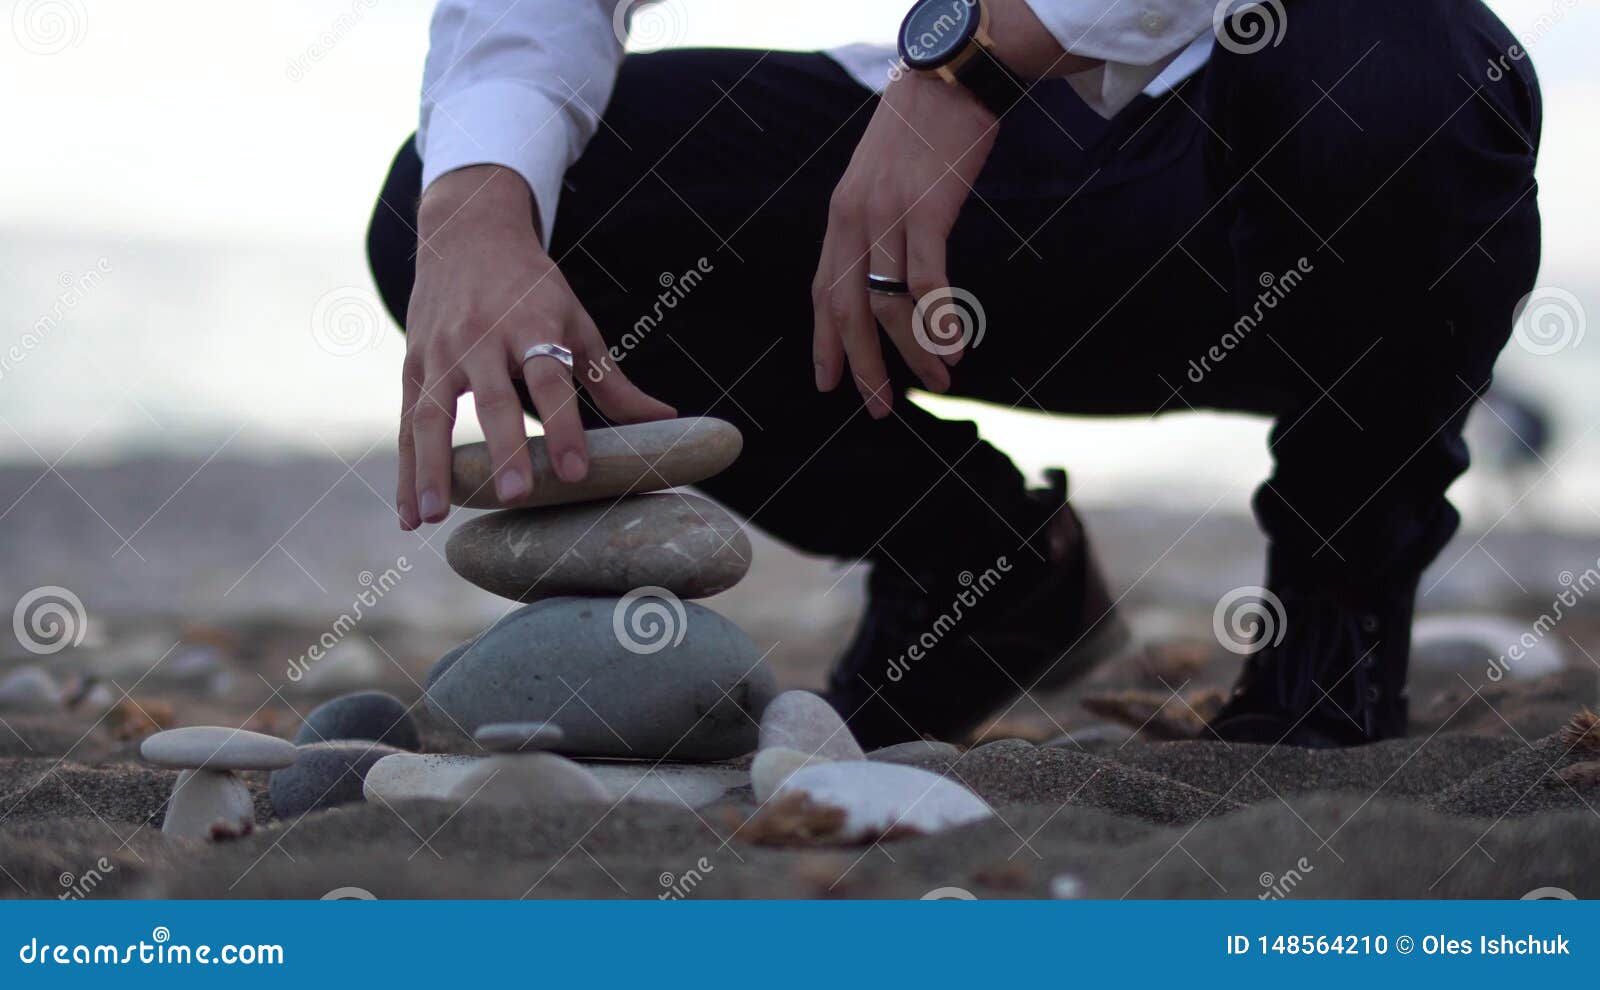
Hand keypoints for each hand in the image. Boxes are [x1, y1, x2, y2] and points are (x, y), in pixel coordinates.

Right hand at [398, 165, 674, 529]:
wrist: (467, 232)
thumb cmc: (533, 288)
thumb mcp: (576, 322)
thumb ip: (612, 380)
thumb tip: (666, 420)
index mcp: (531, 325)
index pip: (551, 380)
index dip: (565, 425)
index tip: (577, 472)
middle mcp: (482, 338)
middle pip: (493, 399)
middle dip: (504, 450)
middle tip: (516, 497)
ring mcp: (441, 352)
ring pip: (431, 415)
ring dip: (431, 469)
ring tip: (431, 518)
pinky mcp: (412, 364)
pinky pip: (405, 423)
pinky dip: (404, 470)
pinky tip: (407, 516)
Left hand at [812, 70, 997, 416]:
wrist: (950, 76)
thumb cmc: (922, 129)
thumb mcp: (879, 177)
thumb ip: (875, 223)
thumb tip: (883, 269)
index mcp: (840, 216)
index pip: (823, 292)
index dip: (825, 343)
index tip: (829, 385)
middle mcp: (855, 220)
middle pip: (849, 311)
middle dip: (864, 367)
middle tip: (880, 408)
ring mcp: (889, 215)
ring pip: (889, 304)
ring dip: (914, 351)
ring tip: (940, 380)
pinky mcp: (928, 210)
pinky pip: (928, 281)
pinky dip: (940, 320)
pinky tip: (955, 346)